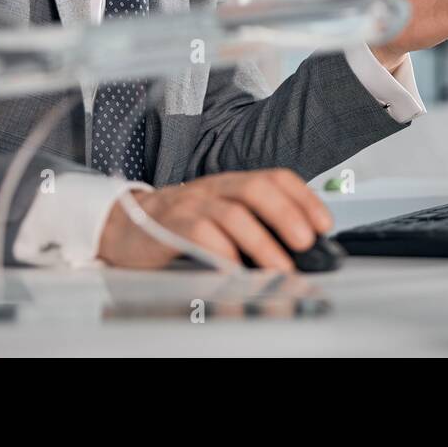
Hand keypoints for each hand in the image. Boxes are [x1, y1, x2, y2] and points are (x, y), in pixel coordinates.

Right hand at [97, 169, 332, 271]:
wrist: (122, 226)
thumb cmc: (179, 225)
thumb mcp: (219, 217)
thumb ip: (253, 226)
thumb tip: (297, 250)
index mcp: (231, 184)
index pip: (275, 178)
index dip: (304, 198)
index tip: (324, 224)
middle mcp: (214, 188)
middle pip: (256, 189)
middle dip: (287, 214)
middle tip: (305, 242)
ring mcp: (191, 204)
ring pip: (233, 214)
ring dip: (262, 243)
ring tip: (280, 268)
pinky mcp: (169, 226)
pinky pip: (200, 234)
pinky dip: (223, 253)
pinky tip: (238, 270)